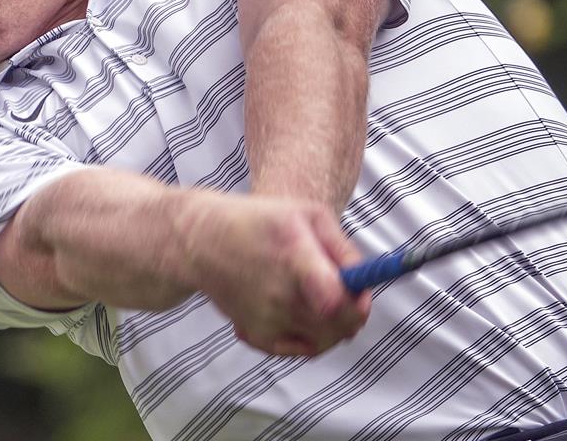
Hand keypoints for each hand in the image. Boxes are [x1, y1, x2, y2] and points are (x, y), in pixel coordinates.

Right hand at [175, 191, 372, 356]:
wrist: (201, 242)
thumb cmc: (260, 221)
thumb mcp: (308, 215)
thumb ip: (342, 249)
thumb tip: (365, 281)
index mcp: (294, 256)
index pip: (332, 299)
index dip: (357, 304)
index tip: (361, 295)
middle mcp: (278, 293)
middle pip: (336, 326)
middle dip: (353, 315)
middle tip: (350, 298)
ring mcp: (265, 318)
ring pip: (323, 341)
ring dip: (335, 327)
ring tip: (325, 301)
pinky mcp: (255, 335)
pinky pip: (300, 350)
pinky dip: (311, 338)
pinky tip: (304, 314)